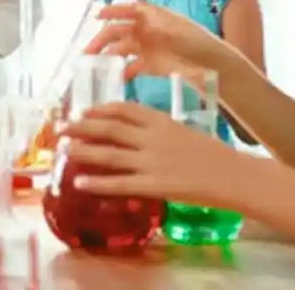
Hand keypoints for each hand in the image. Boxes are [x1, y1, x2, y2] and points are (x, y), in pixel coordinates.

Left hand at [62, 102, 252, 207]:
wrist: (234, 175)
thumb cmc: (212, 153)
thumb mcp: (183, 130)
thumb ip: (157, 129)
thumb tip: (132, 131)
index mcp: (160, 120)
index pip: (122, 109)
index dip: (99, 110)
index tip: (83, 112)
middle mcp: (152, 137)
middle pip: (108, 128)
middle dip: (81, 127)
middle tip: (60, 128)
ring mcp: (151, 161)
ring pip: (108, 154)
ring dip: (82, 151)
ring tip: (62, 151)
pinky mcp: (154, 185)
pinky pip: (119, 183)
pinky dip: (97, 183)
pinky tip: (79, 183)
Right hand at [82, 2, 238, 80]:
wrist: (216, 67)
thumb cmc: (200, 44)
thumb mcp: (179, 31)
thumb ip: (156, 26)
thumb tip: (137, 20)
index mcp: (155, 17)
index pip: (130, 9)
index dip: (113, 11)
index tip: (97, 16)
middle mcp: (149, 30)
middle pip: (120, 31)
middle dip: (103, 38)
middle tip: (88, 51)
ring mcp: (150, 47)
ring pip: (123, 48)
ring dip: (109, 54)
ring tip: (94, 64)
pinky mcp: (153, 65)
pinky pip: (133, 66)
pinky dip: (124, 72)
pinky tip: (116, 78)